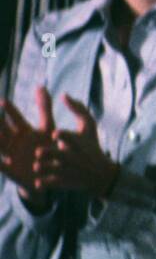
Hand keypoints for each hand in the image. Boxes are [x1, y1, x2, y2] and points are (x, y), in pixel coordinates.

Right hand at [0, 86, 55, 206]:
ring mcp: (11, 155)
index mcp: (24, 131)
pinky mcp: (11, 169)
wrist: (47, 172)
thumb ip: (44, 108)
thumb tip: (40, 86)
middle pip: (4, 130)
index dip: (9, 110)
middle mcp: (14, 141)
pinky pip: (0, 165)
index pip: (15, 118)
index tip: (3, 101)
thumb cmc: (46, 146)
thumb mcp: (48, 127)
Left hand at [31, 95, 119, 198]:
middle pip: (54, 154)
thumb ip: (78, 109)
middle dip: (45, 153)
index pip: (67, 137)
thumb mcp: (90, 127)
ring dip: (41, 168)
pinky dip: (43, 182)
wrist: (102, 175)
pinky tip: (40, 180)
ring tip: (38, 166)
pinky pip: (49, 183)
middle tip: (40, 153)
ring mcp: (68, 170)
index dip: (60, 135)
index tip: (55, 135)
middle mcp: (73, 156)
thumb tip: (63, 95)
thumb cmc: (92, 147)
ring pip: (48, 169)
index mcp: (78, 142)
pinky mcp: (65, 182)